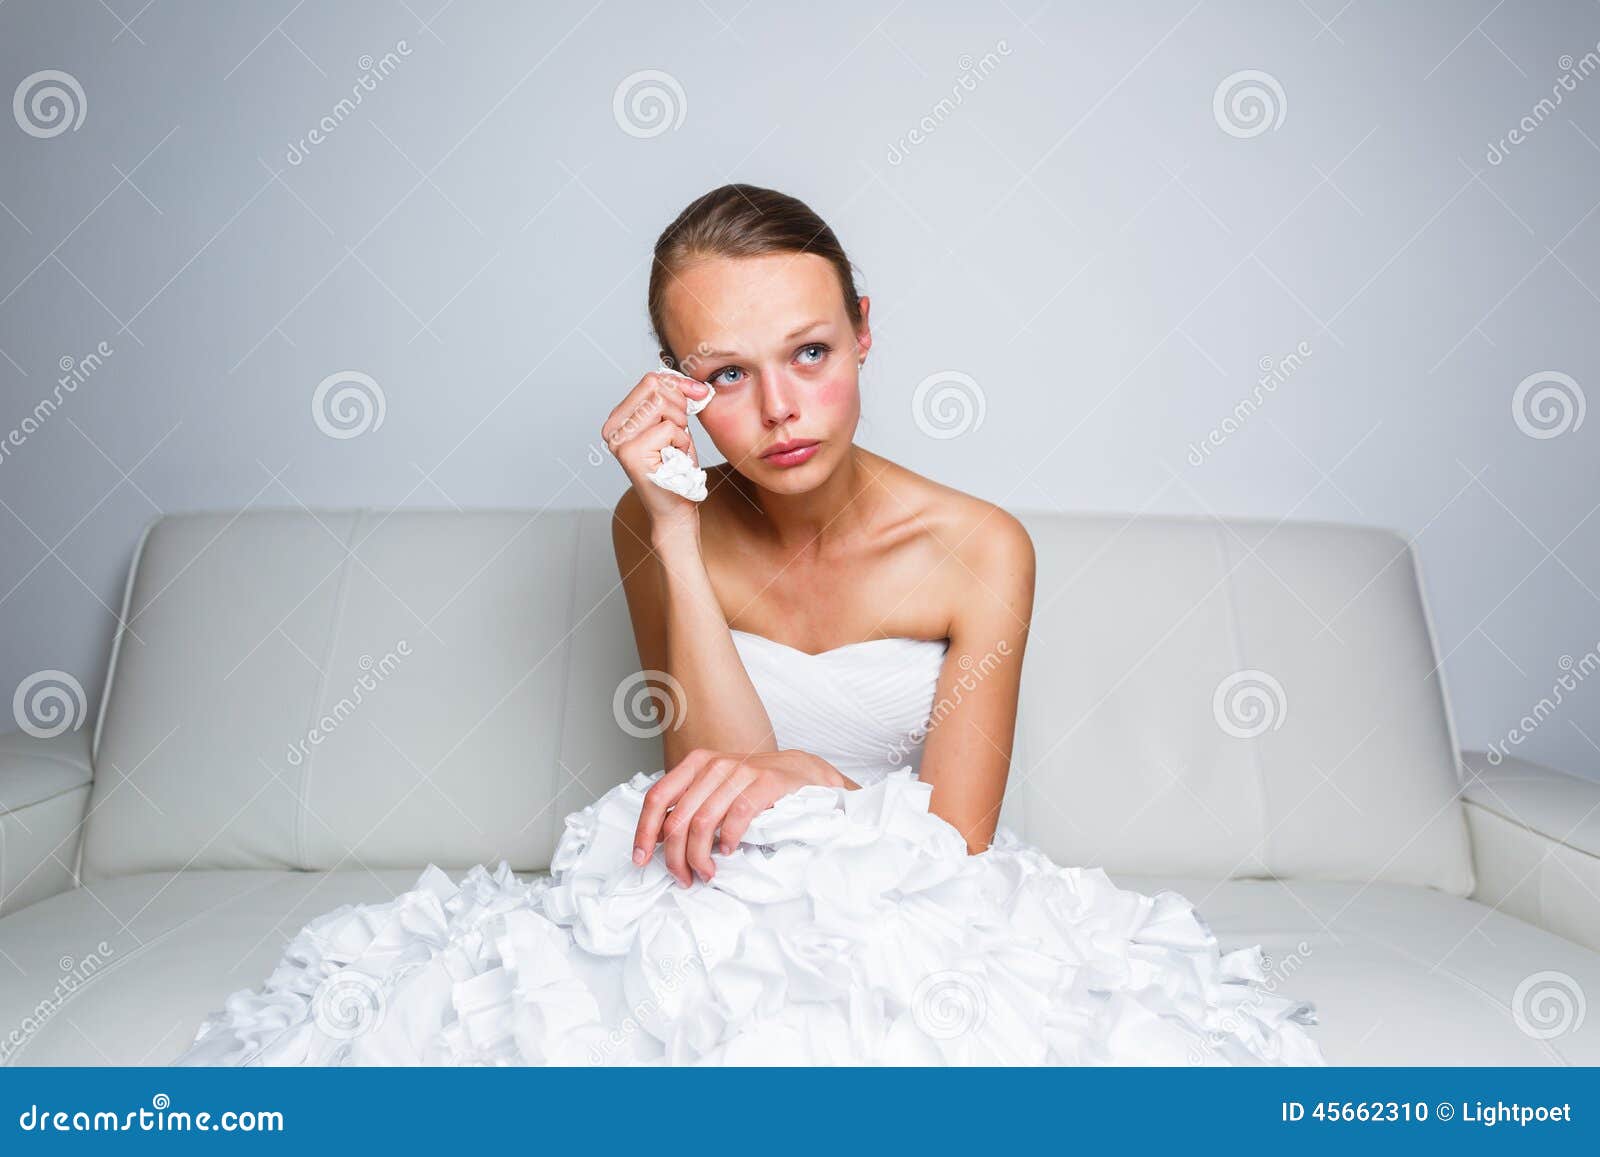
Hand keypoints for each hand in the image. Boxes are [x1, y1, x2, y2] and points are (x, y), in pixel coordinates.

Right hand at [600, 369, 713, 530]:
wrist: (675, 509)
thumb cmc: (676, 469)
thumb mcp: (675, 426)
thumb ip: (675, 401)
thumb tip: (695, 383)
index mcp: (619, 418)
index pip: (650, 381)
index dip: (680, 384)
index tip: (698, 394)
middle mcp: (612, 428)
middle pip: (656, 388)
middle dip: (680, 407)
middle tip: (681, 433)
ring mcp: (618, 441)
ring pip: (662, 405)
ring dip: (680, 427)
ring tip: (675, 449)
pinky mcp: (630, 453)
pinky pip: (670, 429)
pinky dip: (681, 444)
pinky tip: (673, 461)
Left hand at [632, 748, 841, 885]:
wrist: (801, 772)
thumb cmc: (754, 786)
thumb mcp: (716, 788)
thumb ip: (690, 806)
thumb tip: (660, 840)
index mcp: (695, 764)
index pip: (657, 798)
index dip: (644, 831)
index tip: (641, 859)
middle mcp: (714, 765)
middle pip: (678, 819)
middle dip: (675, 857)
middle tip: (683, 878)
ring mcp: (740, 772)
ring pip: (702, 823)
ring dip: (699, 857)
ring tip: (706, 873)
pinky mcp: (764, 783)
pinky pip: (736, 818)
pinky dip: (728, 841)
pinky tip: (729, 851)